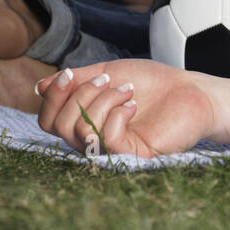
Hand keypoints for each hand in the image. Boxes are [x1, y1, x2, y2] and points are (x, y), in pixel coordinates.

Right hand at [35, 59, 215, 158]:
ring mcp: (111, 151)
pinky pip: (107, 138)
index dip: (52, 97)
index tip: (69, 73)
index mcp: (84, 121)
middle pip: (60, 126)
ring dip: (104, 100)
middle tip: (110, 79)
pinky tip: (134, 104)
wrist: (190, 90)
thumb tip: (39, 87)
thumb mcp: (109, 73)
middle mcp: (93, 141)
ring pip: (82, 130)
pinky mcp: (131, 157)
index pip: (48, 121)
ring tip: (128, 90)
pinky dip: (118, 113)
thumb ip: (77, 81)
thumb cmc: (152, 82)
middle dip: (81, 95)